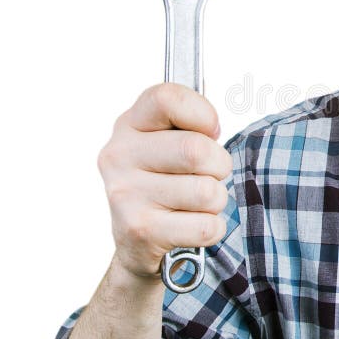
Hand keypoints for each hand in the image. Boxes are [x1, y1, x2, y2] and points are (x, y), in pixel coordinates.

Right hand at [97, 83, 232, 280]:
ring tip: (196, 202)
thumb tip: (211, 129)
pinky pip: (205, 226)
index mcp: (130, 124)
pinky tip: (191, 224)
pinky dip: (212, 228)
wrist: (136, 239)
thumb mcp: (168, 140)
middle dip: (220, 165)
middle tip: (210, 173)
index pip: (168, 98)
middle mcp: (119, 155)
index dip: (203, 114)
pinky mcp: (139, 230)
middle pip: (196, 150)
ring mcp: (125, 194)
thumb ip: (190, 123)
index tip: (209, 131)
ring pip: (207, 191)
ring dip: (216, 200)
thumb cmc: (164, 179)